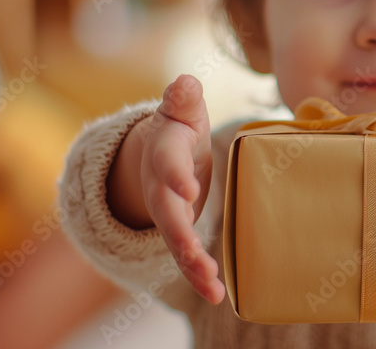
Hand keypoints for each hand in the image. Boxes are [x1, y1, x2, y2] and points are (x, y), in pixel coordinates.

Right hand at [139, 74, 224, 304]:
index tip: (188, 189)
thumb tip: (185, 81)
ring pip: (175, 241)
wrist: (159, 152)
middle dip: (178, 232)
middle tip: (192, 251)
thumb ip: (183, 98)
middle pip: (166, 212)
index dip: (175, 176)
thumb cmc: (180, 127)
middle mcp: (161, 187)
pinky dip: (199, 276)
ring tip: (210, 284)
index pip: (168, 164)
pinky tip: (217, 294)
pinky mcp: (178, 231)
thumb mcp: (182, 110)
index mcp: (165, 153)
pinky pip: (187, 257)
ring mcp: (167, 213)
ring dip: (191, 264)